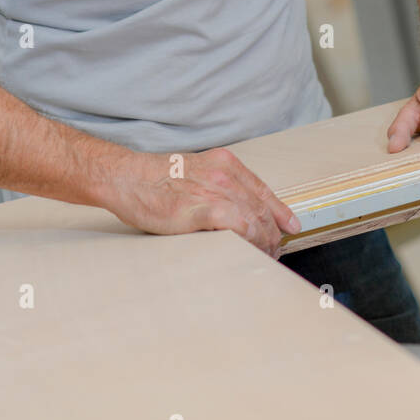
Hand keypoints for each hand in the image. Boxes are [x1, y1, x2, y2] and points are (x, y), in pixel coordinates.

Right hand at [107, 147, 300, 257]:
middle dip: (273, 233)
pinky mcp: (202, 210)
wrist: (128, 178)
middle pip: (261, 208)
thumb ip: (217, 184)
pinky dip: (249, 240)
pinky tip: (249, 251)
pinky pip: (238, 227)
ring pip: (255, 219)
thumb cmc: (156, 179)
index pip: (262, 190)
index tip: (290, 226)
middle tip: (275, 250)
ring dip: (264, 242)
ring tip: (264, 256)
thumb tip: (237, 209)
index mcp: (224, 163)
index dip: (280, 211)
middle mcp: (224, 174)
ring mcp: (214, 191)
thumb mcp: (195, 170)